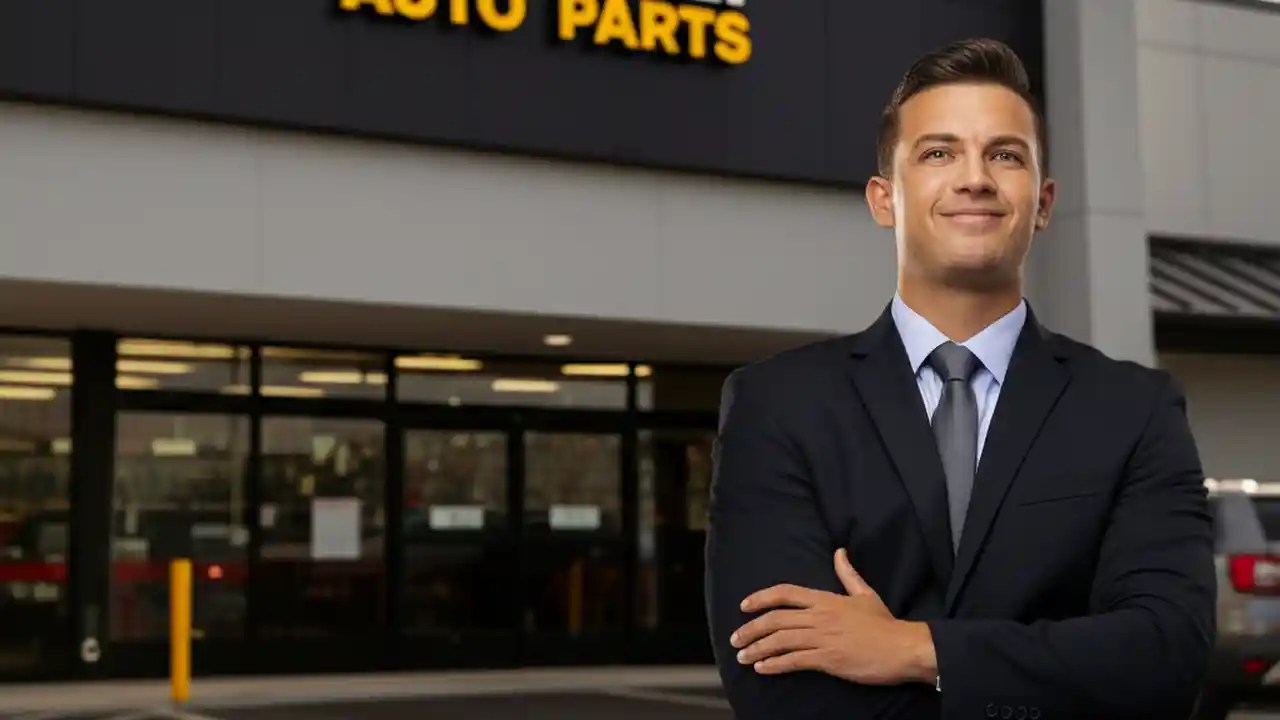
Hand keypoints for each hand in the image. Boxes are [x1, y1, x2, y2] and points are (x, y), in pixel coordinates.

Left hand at [729, 548, 935, 685]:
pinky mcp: (827, 659)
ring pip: (780, 640)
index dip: (761, 598)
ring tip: (743, 657)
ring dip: (757, 649)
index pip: (785, 593)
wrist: (903, 648)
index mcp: (826, 599)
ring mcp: (822, 638)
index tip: (744, 606)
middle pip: (775, 619)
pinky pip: (793, 661)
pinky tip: (763, 668)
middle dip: (751, 629)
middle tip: (736, 639)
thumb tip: (839, 552)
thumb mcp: (865, 594)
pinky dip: (774, 664)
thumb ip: (848, 574)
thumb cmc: (885, 624)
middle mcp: (819, 616)